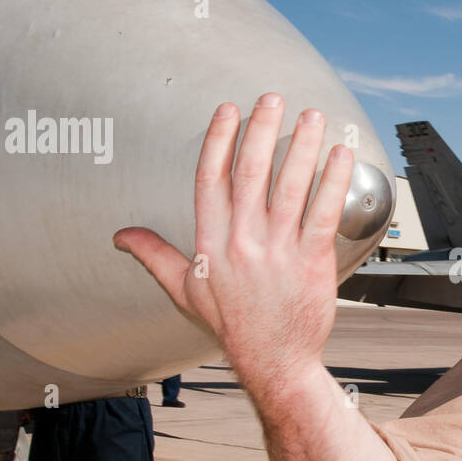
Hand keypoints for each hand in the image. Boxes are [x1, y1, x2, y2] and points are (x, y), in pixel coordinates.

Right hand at [113, 94, 353, 387]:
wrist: (274, 362)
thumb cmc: (233, 325)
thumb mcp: (184, 290)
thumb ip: (155, 255)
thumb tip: (120, 236)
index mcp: (209, 244)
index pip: (210, 179)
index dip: (219, 140)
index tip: (228, 110)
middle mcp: (241, 243)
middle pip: (250, 173)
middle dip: (261, 130)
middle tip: (271, 98)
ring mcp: (278, 252)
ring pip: (290, 186)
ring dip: (302, 146)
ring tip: (312, 116)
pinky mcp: (312, 262)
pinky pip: (323, 212)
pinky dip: (333, 181)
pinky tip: (341, 155)